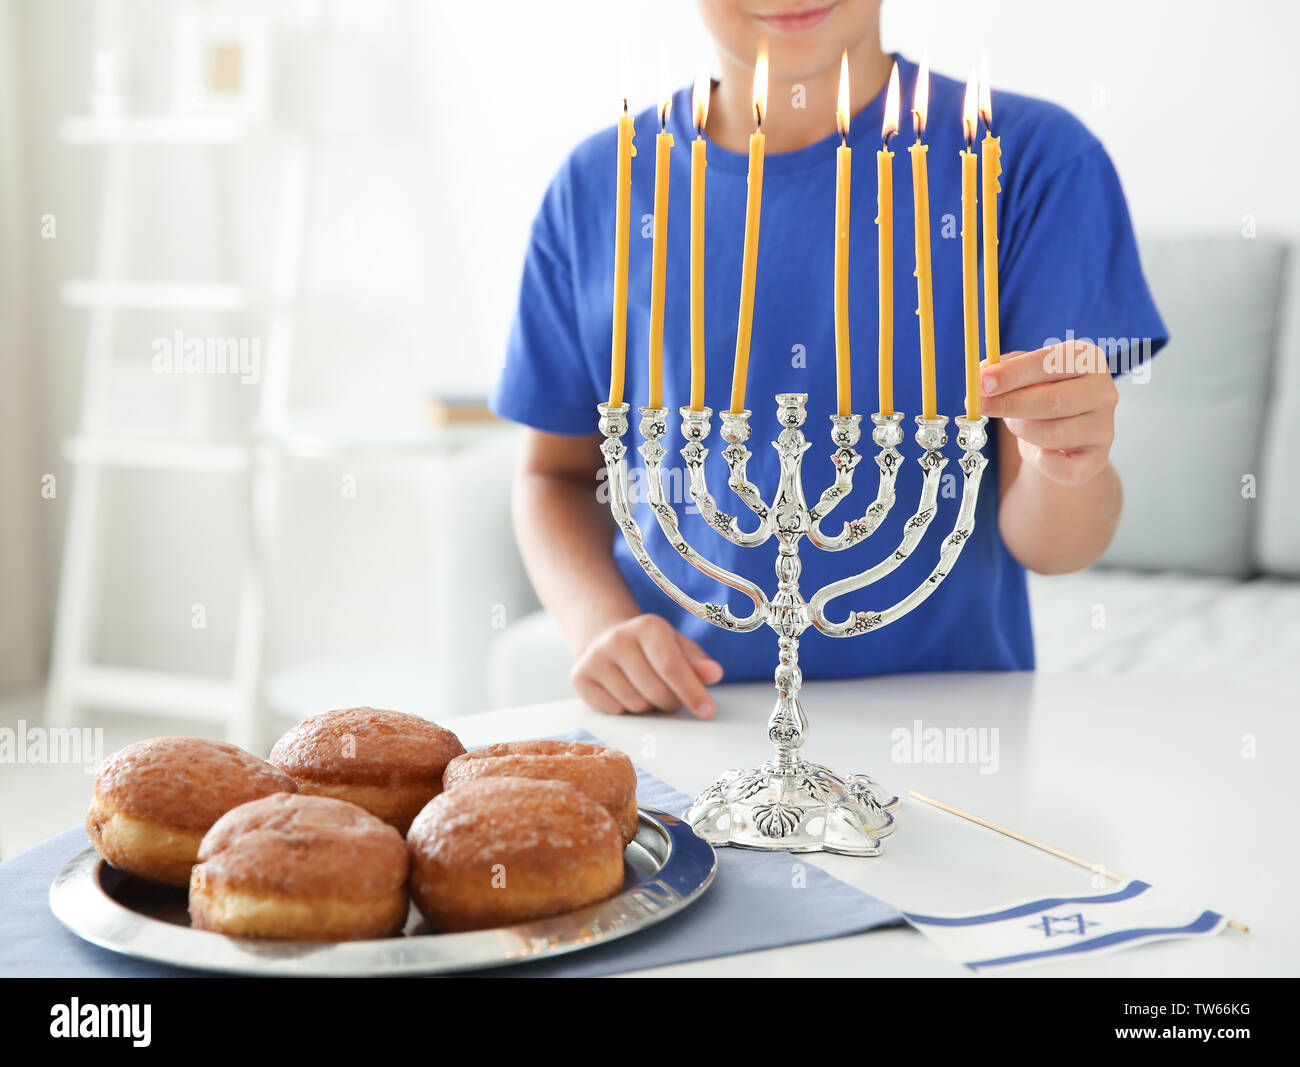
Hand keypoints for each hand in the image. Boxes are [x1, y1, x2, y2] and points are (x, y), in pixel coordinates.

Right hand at [570, 614, 723, 718]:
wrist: (608, 640)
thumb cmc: (653, 648)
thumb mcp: (679, 648)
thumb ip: (698, 663)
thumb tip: (714, 674)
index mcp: (647, 626)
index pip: (671, 666)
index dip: (692, 692)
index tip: (707, 712)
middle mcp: (617, 638)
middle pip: (655, 691)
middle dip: (670, 702)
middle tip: (670, 696)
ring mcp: (594, 658)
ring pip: (635, 705)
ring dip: (648, 707)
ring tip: (646, 690)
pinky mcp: (579, 677)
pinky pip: (614, 711)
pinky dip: (626, 710)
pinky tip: (624, 692)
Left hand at [979, 340, 1117, 486]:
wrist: (1065, 434)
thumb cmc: (1042, 394)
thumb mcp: (1023, 374)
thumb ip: (1001, 369)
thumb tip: (980, 377)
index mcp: (1087, 359)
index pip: (1050, 363)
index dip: (1013, 374)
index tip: (983, 383)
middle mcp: (1103, 391)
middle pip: (1052, 401)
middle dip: (1009, 405)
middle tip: (982, 406)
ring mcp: (1105, 426)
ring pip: (1051, 434)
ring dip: (1022, 431)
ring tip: (1016, 423)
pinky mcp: (1098, 459)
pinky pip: (1062, 468)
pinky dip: (1041, 462)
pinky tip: (1038, 451)